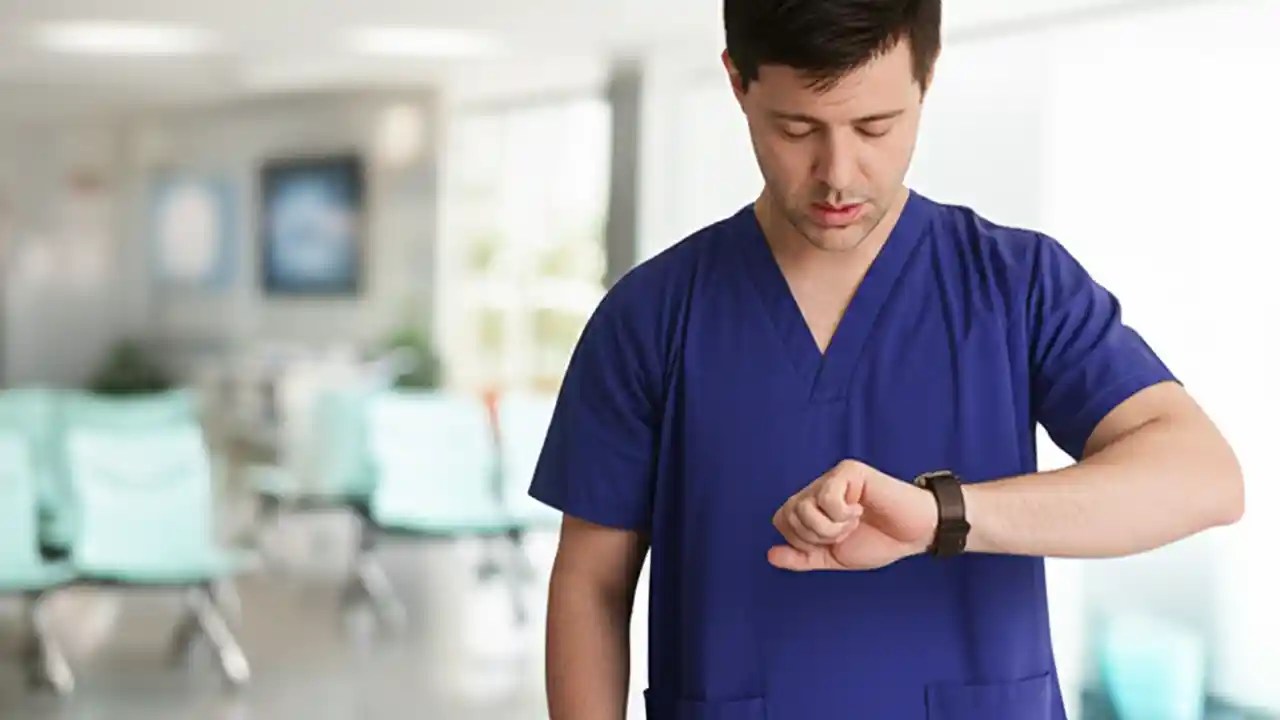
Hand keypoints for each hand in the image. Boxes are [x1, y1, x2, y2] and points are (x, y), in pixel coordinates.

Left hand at [769, 460, 938, 571]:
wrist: (915, 534)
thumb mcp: (834, 557)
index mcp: (812, 506)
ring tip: (854, 521)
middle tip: (846, 532)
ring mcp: (833, 478)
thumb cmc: (879, 541)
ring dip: (830, 527)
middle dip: (817, 537)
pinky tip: (861, 508)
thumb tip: (770, 555)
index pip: (781, 520)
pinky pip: (827, 497)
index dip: (801, 541)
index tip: (831, 543)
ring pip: (804, 507)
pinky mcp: (850, 471)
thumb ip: (802, 557)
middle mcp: (818, 489)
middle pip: (789, 514)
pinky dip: (843, 514)